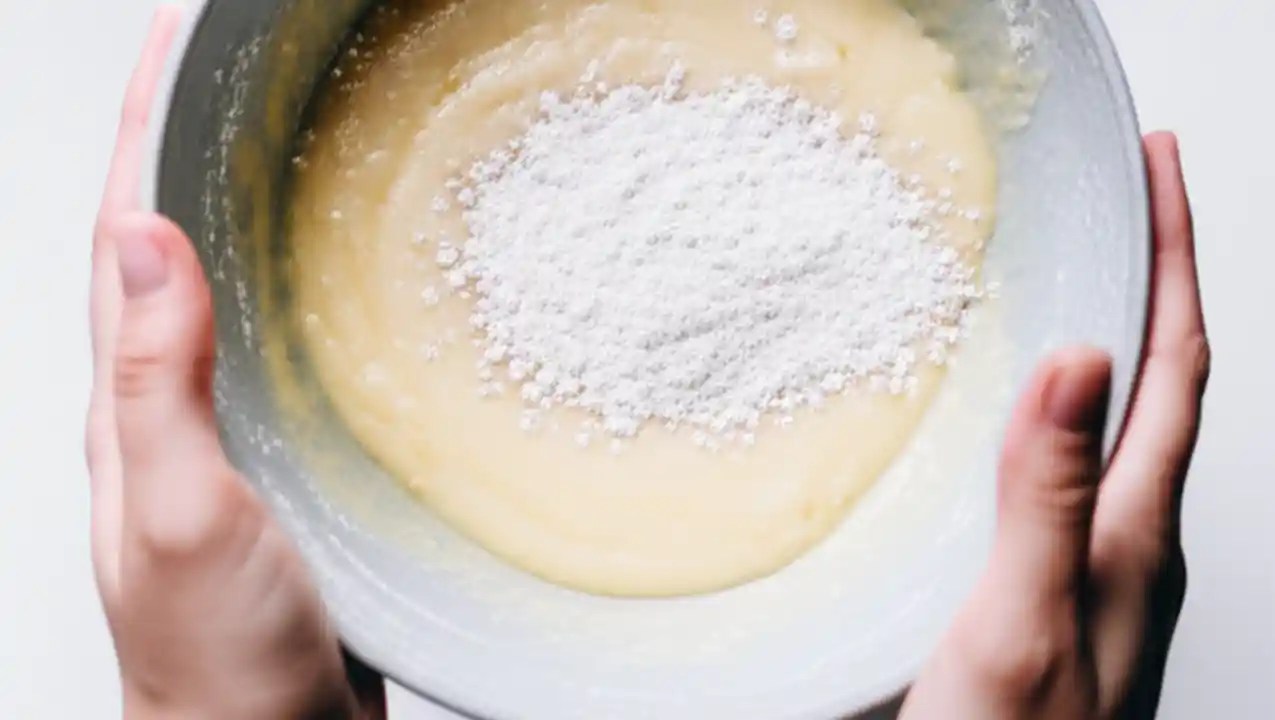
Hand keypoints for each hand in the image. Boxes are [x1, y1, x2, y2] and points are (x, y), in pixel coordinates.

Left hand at [86, 9, 384, 717]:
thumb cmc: (216, 658)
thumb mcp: (181, 515)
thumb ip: (157, 385)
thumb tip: (139, 239)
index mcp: (127, 399)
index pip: (123, 228)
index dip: (141, 122)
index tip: (171, 36)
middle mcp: (160, 399)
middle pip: (158, 233)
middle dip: (179, 130)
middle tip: (217, 56)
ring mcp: (215, 426)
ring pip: (212, 279)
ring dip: (225, 191)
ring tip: (261, 127)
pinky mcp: (269, 454)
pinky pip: (262, 336)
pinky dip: (277, 275)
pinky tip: (310, 268)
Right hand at [900, 132, 1208, 718]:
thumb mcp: (1022, 627)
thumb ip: (1048, 503)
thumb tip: (1077, 366)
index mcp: (1132, 535)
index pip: (1174, 367)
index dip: (1174, 258)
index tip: (1160, 168)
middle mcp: (1124, 539)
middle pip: (1161, 381)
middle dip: (1154, 275)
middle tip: (1131, 196)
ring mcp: (1089, 564)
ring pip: (1118, 424)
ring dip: (1110, 335)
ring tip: (1088, 272)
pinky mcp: (1046, 582)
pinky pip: (1067, 468)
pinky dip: (1056, 408)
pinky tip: (1019, 409)